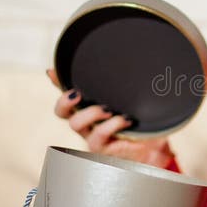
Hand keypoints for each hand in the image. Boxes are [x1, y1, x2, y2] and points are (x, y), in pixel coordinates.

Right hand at [46, 67, 175, 167]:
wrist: (154, 147)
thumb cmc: (140, 122)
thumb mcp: (131, 100)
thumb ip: (123, 86)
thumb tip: (126, 58)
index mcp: (88, 107)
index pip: (68, 92)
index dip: (57, 82)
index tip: (52, 71)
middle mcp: (86, 122)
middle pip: (60, 112)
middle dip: (64, 101)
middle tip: (77, 93)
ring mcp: (91, 136)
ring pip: (75, 124)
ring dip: (90, 113)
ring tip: (107, 109)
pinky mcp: (102, 149)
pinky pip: (97, 137)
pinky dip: (111, 125)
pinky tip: (125, 119)